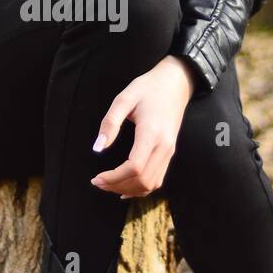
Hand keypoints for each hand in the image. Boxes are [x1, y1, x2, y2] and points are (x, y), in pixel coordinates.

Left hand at [90, 56, 195, 197]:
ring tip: (108, 185)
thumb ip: (110, 123)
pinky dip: (142, 188)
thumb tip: (98, 148)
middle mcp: (164, 146)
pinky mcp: (169, 152)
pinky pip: (157, 179)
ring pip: (152, 184)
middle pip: (143, 180)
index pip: (135, 167)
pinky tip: (126, 188)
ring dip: (129, 189)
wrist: (175, 83)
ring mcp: (169, 151)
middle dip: (118, 186)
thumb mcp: (124, 98)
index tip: (97, 178)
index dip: (114, 178)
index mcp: (152, 133)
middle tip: (98, 182)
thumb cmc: (148, 88)